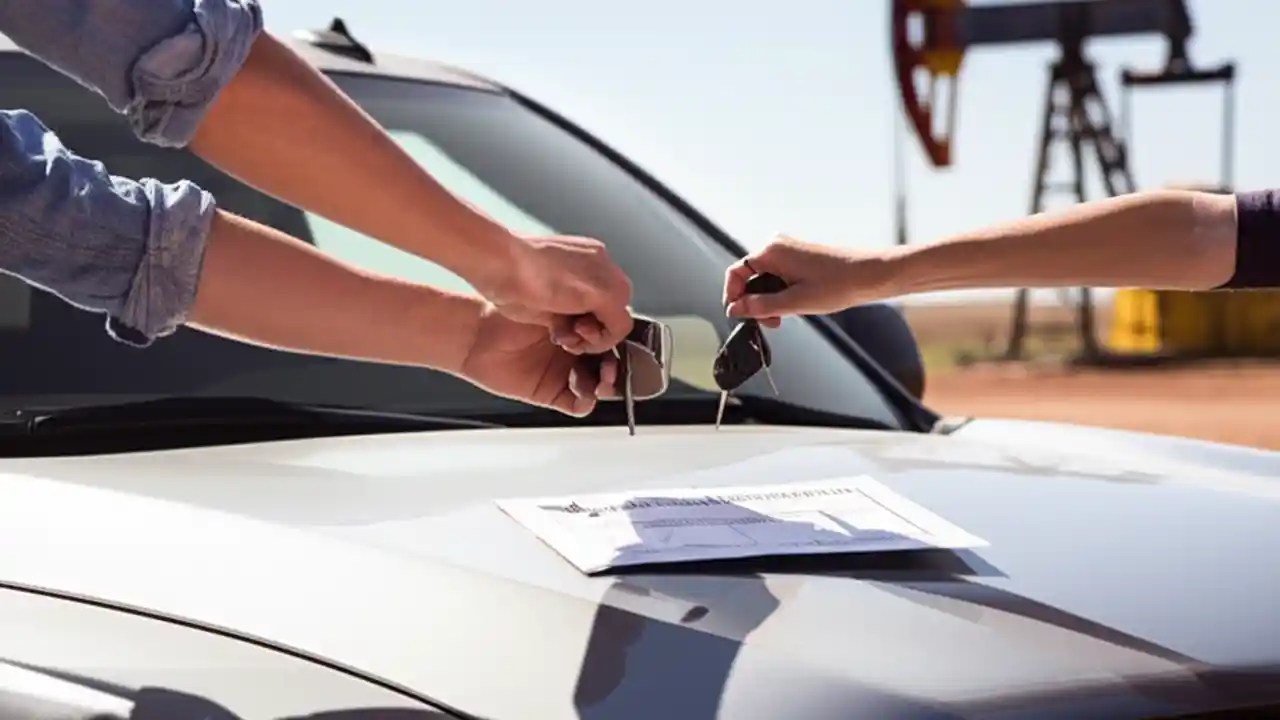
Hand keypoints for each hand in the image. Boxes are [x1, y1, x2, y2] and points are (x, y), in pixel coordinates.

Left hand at [459, 304, 620, 416]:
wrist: (478, 328)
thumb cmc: (512, 305)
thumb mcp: (566, 294)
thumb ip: (598, 307)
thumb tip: (619, 323)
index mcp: (581, 320)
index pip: (612, 337)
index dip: (617, 341)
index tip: (613, 340)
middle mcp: (574, 346)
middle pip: (609, 363)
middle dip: (614, 366)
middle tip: (609, 363)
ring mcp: (563, 370)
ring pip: (598, 385)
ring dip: (604, 384)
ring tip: (599, 377)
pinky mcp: (551, 391)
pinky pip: (578, 404)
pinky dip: (584, 400)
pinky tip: (581, 388)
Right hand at [475, 233, 633, 355]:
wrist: (501, 261)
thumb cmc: (508, 272)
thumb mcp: (542, 289)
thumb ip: (562, 300)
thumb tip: (569, 318)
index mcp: (584, 257)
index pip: (600, 296)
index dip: (584, 318)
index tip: (564, 328)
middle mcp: (601, 261)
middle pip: (613, 307)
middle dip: (592, 329)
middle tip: (567, 336)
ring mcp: (608, 275)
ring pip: (619, 317)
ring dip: (595, 337)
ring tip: (568, 339)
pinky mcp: (607, 293)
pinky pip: (620, 327)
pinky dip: (599, 340)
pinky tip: (573, 340)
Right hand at [723, 235, 898, 326]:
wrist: (870, 275)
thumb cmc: (839, 285)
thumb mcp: (795, 302)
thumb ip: (761, 306)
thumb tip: (736, 309)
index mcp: (772, 251)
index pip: (736, 273)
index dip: (732, 296)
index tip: (738, 315)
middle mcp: (777, 246)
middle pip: (749, 276)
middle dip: (753, 301)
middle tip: (767, 322)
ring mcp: (789, 250)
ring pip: (764, 278)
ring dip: (767, 300)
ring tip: (782, 317)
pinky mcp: (799, 257)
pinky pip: (778, 276)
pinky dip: (780, 293)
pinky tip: (793, 306)